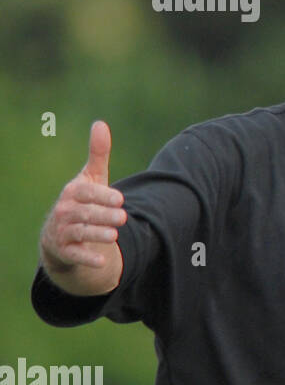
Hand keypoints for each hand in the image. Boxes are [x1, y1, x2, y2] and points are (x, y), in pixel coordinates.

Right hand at [39, 120, 125, 292]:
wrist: (61, 234)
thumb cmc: (82, 201)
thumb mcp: (91, 178)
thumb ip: (98, 155)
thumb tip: (101, 123)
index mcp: (72, 193)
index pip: (86, 193)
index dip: (102, 196)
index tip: (120, 199)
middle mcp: (64, 211)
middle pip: (85, 214)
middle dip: (103, 216)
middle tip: (123, 217)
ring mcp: (63, 232)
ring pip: (80, 233)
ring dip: (97, 234)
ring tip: (114, 235)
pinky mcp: (64, 251)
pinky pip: (75, 255)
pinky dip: (87, 258)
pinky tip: (101, 260)